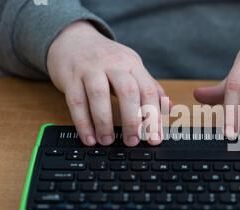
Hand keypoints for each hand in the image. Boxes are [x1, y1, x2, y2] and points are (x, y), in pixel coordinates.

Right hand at [47, 21, 165, 146]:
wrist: (73, 38)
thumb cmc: (106, 59)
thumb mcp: (131, 66)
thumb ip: (149, 87)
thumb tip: (169, 107)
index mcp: (132, 63)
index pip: (148, 89)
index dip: (154, 116)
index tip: (155, 138)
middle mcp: (113, 63)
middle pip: (127, 91)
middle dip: (132, 119)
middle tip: (132, 141)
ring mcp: (90, 69)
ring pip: (99, 95)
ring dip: (104, 122)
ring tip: (107, 141)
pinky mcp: (70, 77)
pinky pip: (76, 101)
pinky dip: (82, 123)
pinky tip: (89, 138)